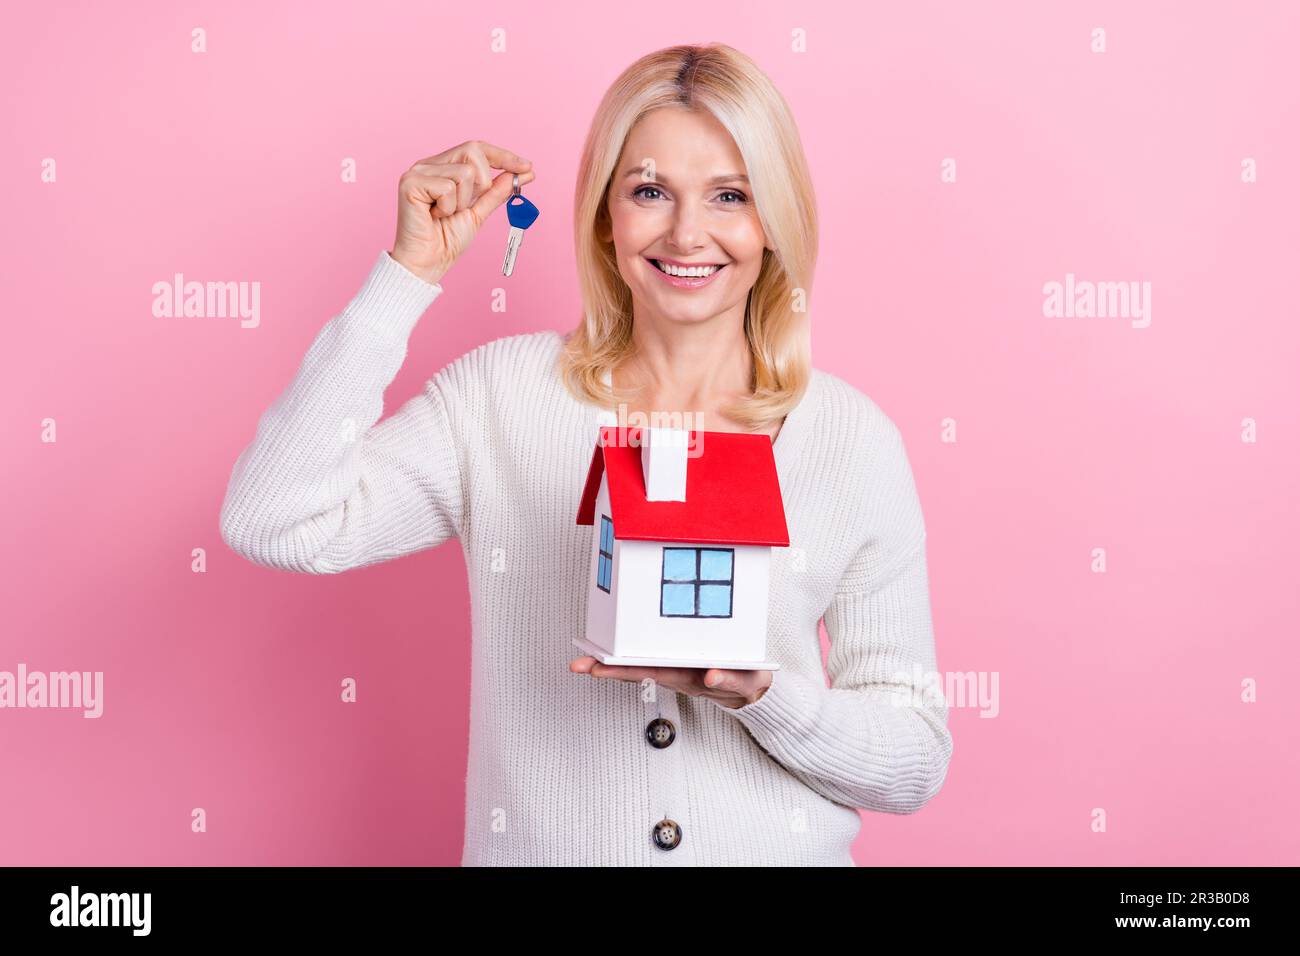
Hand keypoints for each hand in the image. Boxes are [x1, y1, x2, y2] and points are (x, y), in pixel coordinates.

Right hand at [390, 140, 534, 284]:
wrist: (429, 263)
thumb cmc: (447, 240)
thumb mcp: (480, 212)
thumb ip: (497, 191)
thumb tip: (524, 173)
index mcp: (444, 167)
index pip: (477, 148)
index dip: (503, 156)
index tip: (528, 167)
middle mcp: (429, 164)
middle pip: (472, 151)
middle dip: (482, 183)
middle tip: (466, 207)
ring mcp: (418, 172)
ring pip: (464, 172)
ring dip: (463, 201)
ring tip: (445, 214)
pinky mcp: (410, 183)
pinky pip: (448, 187)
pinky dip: (448, 207)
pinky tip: (434, 216)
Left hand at [570, 657, 772, 709]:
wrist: (751, 687)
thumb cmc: (747, 680)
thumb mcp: (746, 681)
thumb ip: (730, 680)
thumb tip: (711, 675)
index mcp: (690, 677)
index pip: (653, 673)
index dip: (624, 671)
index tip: (600, 670)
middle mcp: (676, 674)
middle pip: (637, 671)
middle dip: (608, 669)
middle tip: (580, 666)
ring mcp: (674, 669)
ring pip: (639, 666)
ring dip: (611, 664)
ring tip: (585, 660)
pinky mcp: (677, 661)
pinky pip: (648, 657)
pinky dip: (626, 656)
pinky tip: (606, 654)